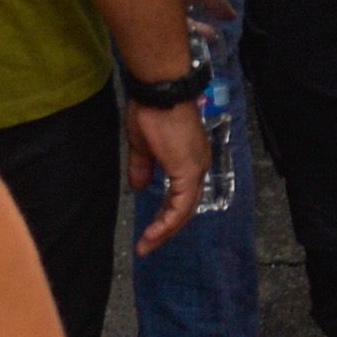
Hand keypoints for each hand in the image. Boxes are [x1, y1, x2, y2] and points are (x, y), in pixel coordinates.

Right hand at [125, 94, 208, 255]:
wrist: (159, 92)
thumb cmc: (151, 111)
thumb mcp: (142, 145)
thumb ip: (143, 167)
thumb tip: (139, 186)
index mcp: (189, 159)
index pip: (182, 195)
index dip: (166, 215)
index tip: (149, 230)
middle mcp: (198, 165)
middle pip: (186, 207)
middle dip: (166, 229)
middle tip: (148, 245)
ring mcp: (196, 168)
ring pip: (185, 210)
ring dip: (165, 230)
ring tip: (147, 245)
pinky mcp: (189, 171)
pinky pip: (180, 205)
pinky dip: (167, 222)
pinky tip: (153, 233)